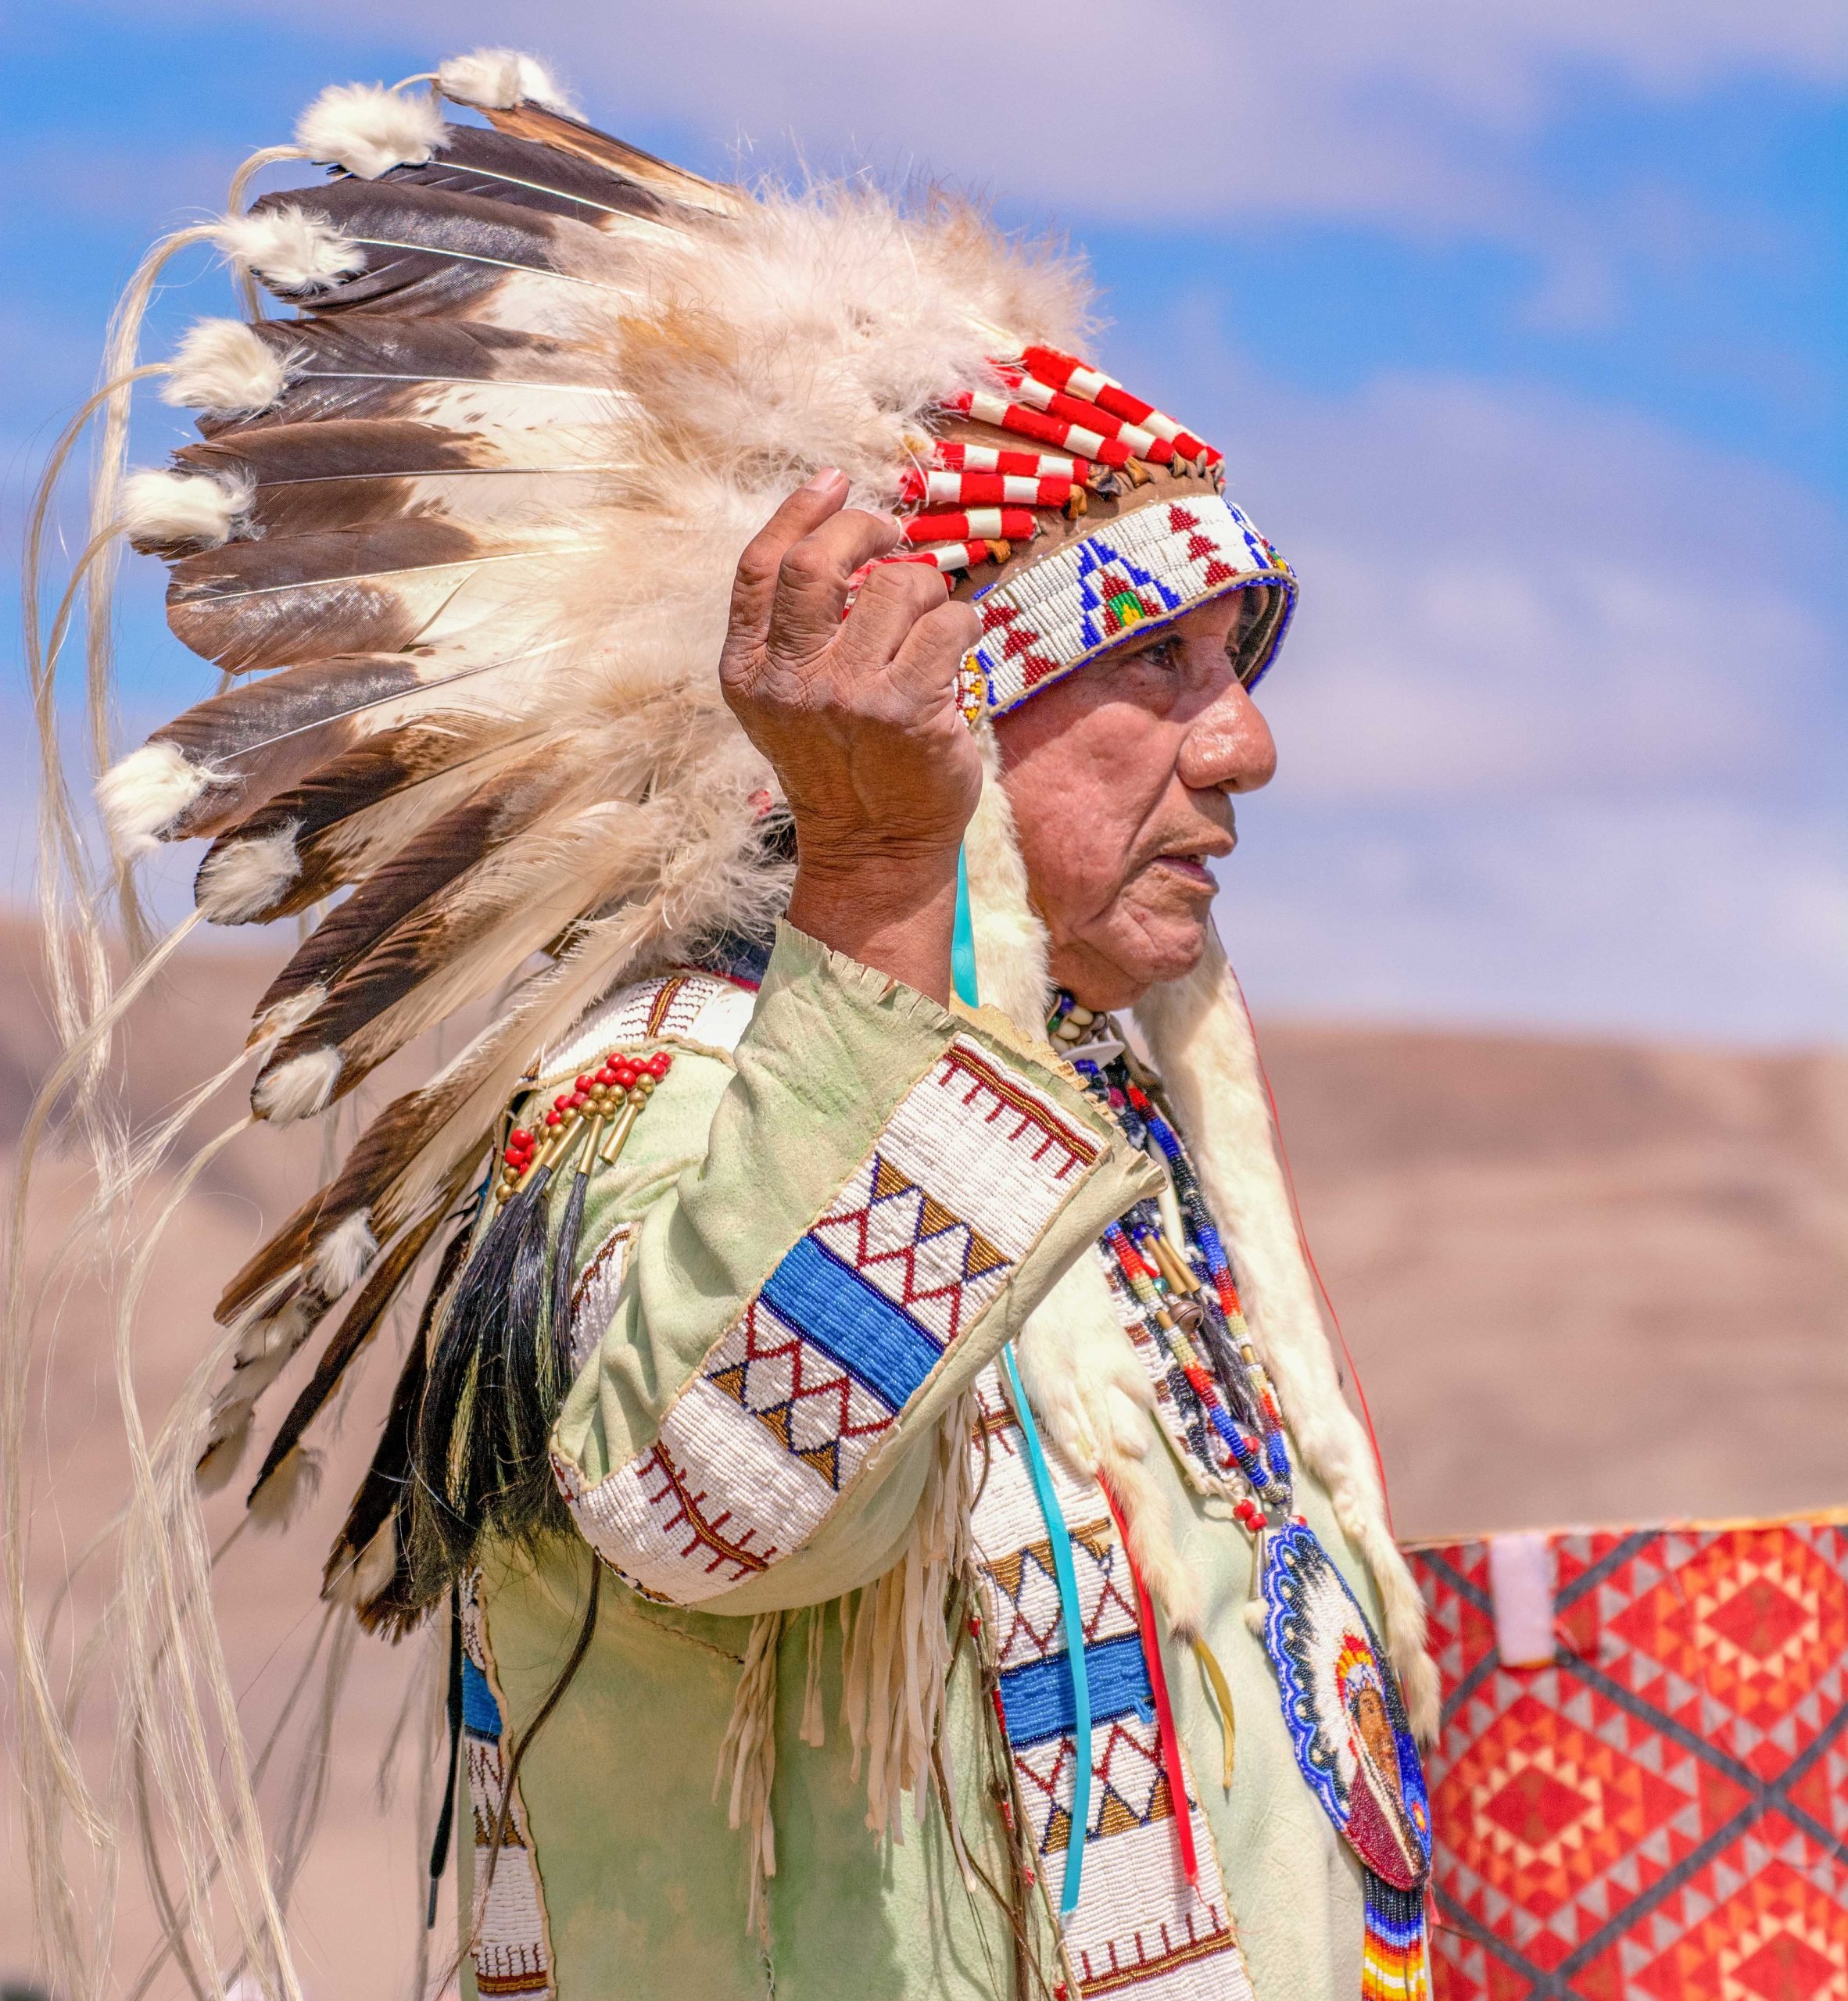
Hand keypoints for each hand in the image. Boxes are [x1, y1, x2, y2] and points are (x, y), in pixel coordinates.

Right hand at [720, 469, 981, 1002]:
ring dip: (927, 588)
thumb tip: (844, 532)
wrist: (875, 851)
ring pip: (897, 587)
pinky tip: (959, 647)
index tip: (834, 481)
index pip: (762, 568)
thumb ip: (797, 632)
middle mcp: (789, 683)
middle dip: (864, 528)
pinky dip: (963, 622)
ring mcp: (847, 698)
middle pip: (819, 563)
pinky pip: (948, 624)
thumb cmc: (843, 764)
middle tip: (893, 532)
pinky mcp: (906, 712)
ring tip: (932, 619)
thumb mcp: (790, 701)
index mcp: (749, 673)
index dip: (798, 510)